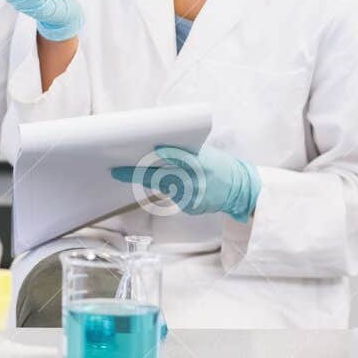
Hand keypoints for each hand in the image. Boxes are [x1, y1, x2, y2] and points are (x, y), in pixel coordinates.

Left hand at [109, 144, 261, 222]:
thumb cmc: (218, 165)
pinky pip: (174, 198)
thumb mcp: (205, 153)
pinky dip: (173, 191)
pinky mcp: (190, 207)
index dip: (165, 154)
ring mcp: (192, 196)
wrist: (240, 189)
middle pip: (160, 177)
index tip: (150, 150)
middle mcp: (195, 180)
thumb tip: (153, 149)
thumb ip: (183, 153)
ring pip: (163, 188)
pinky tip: (184, 188)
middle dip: (135, 174)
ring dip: (154, 181)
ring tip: (148, 176)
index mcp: (200, 162)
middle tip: (116, 171)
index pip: (178, 157)